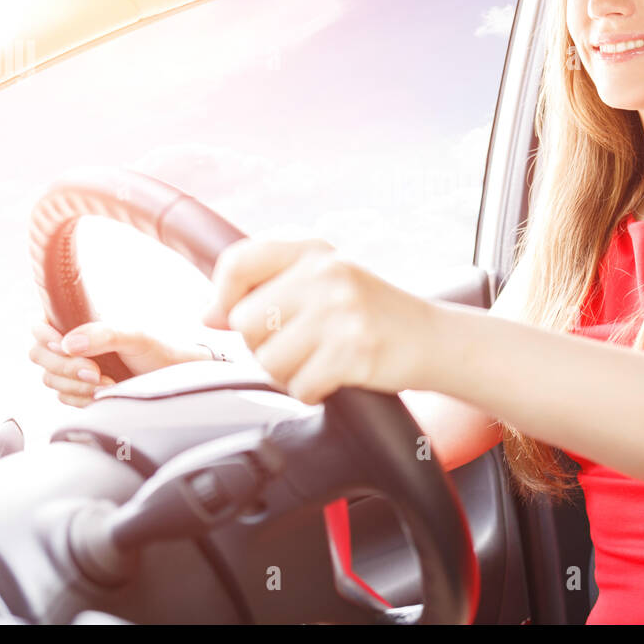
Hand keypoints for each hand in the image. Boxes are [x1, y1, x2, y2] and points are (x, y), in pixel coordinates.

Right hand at [28, 319, 216, 406]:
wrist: (173, 379)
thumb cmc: (157, 350)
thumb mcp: (135, 336)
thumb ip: (104, 334)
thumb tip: (69, 343)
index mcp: (78, 321)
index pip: (39, 325)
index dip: (44, 337)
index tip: (64, 347)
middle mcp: (71, 343)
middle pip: (39, 355)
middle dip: (65, 367)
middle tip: (96, 372)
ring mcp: (73, 367)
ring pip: (50, 379)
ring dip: (76, 385)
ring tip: (108, 383)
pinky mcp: (79, 390)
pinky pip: (64, 397)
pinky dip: (82, 398)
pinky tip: (105, 393)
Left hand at [202, 237, 439, 404]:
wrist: (434, 339)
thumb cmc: (372, 314)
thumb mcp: (324, 284)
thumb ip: (267, 289)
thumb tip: (209, 314)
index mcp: (313, 251)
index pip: (239, 261)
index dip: (223, 294)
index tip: (228, 315)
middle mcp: (326, 275)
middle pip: (247, 322)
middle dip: (264, 345)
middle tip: (299, 346)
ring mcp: (341, 312)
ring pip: (268, 360)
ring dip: (288, 373)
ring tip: (318, 362)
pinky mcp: (354, 352)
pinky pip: (299, 387)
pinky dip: (311, 392)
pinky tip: (333, 378)